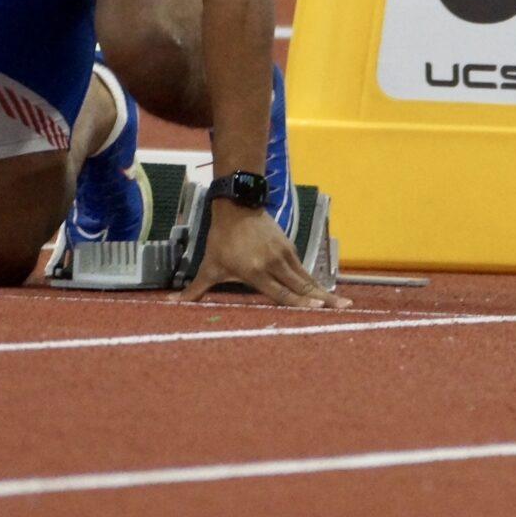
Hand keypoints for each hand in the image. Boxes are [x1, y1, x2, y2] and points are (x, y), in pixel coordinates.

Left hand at [176, 204, 349, 309]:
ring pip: (306, 277)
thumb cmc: (222, 240)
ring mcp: (284, 253)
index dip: (300, 302)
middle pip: (302, 286)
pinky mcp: (288, 246)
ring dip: (322, 290)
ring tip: (341, 302)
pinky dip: (311, 280)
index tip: (319, 309)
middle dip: (324, 299)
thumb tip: (171, 304)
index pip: (281, 292)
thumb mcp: (209, 266)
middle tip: (344, 307)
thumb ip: (195, 290)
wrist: (236, 207)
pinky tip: (320, 290)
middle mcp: (274, 263)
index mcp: (255, 271)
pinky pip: (301, 267)